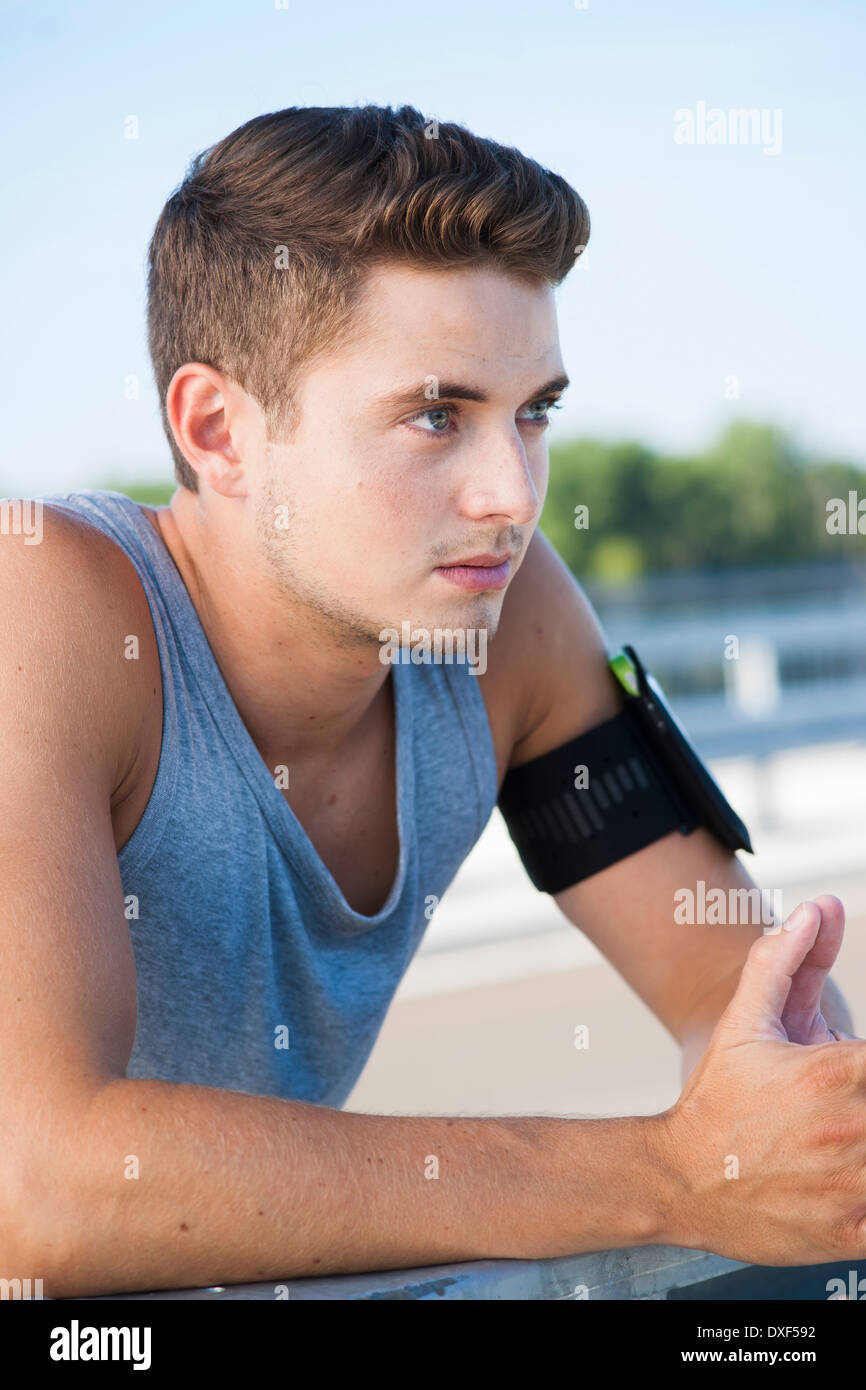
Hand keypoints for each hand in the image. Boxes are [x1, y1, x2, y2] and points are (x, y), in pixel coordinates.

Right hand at [658, 898, 865, 1265]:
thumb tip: (814, 910)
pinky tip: (852, 1174)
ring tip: (850, 1131)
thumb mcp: (745, 1021)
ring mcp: (854, 1187)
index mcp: (838, 1073)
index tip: (858, 1068)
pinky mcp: (852, 1234)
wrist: (680, 1180)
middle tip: (850, 1102)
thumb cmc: (718, 1100)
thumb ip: (782, 961)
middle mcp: (851, 1129)